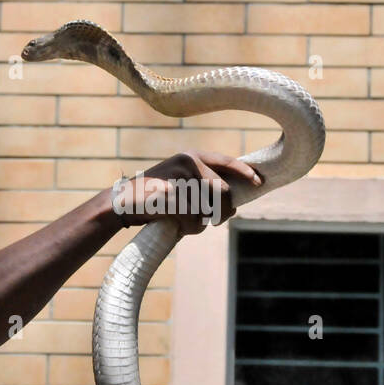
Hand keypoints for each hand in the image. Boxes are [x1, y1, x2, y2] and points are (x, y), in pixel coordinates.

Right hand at [111, 150, 262, 234]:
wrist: (124, 202)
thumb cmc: (157, 197)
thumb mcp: (181, 183)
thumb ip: (205, 189)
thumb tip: (233, 207)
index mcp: (192, 156)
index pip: (227, 162)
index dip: (245, 173)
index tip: (259, 183)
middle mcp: (188, 163)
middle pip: (223, 191)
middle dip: (223, 211)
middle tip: (217, 221)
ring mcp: (180, 178)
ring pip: (210, 208)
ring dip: (203, 221)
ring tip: (188, 222)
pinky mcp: (172, 196)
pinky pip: (194, 219)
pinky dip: (189, 228)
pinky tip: (176, 225)